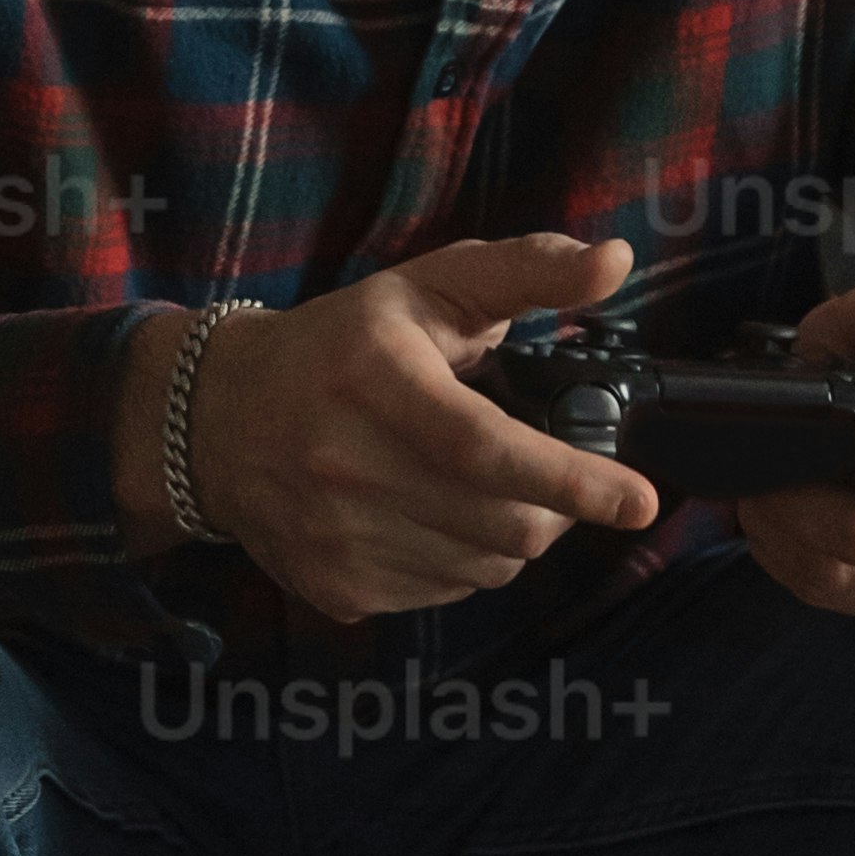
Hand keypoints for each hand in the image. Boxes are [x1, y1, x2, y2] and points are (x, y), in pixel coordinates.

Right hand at [131, 231, 653, 624]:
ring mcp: (337, 537)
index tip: (639, 498)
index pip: (487, 448)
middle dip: (554, 506)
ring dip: (509, 534)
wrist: (215, 420)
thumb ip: (528, 271)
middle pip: (504, 524)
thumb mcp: (428, 287)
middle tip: (548, 475)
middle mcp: (348, 465)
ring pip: (486, 568)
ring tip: (477, 486)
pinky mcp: (335, 587)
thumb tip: (616, 262)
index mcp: (376, 380)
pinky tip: (430, 515)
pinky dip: (463, 561)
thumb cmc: (341, 345)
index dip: (572, 479)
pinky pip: (445, 593)